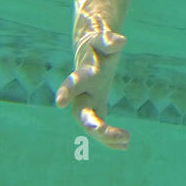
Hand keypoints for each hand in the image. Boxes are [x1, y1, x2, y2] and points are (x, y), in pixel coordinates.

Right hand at [55, 20, 129, 149]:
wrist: (89, 52)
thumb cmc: (98, 46)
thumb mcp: (103, 41)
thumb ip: (108, 41)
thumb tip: (121, 41)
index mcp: (83, 75)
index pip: (73, 84)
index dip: (66, 92)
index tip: (59, 102)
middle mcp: (82, 92)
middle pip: (81, 112)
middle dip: (90, 123)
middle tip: (101, 130)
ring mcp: (88, 102)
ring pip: (91, 124)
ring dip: (105, 136)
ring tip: (126, 141)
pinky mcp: (96, 108)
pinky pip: (101, 128)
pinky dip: (110, 138)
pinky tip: (124, 145)